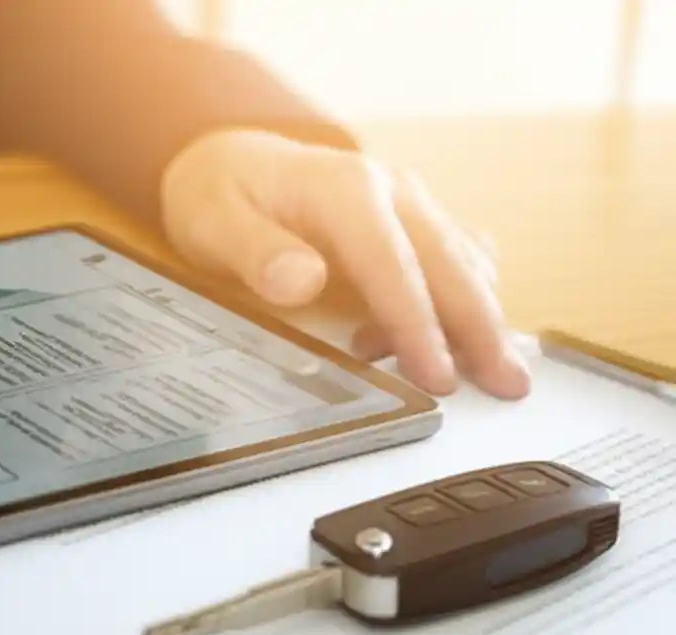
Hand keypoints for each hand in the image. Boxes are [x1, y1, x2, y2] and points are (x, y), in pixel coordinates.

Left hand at [161, 128, 528, 399]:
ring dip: (482, 319)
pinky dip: (467, 300)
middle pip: (449, 263)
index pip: (392, 263)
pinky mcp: (418, 221)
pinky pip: (458, 260)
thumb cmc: (221, 195)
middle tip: (508, 387)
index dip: (416, 324)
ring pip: (464, 264)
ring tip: (495, 378)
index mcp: (345, 189)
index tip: (437, 376)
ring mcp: (411, 204)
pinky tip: (461, 342)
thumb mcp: (215, 222)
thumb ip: (256, 251)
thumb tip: (301, 280)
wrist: (232, 160)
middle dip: (480, 328)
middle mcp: (391, 190)